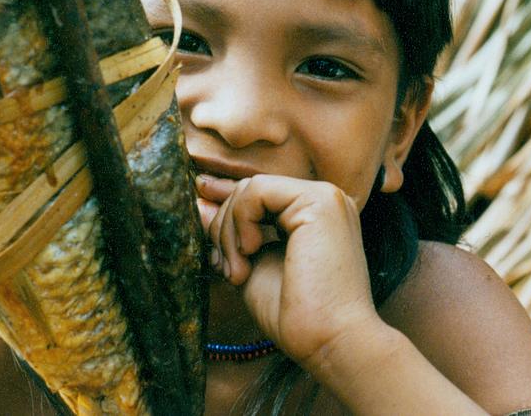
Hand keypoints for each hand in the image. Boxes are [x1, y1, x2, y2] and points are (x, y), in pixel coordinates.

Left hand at [197, 173, 384, 369]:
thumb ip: (231, 236)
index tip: (202, 223)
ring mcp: (325, 198)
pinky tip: (250, 252)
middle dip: (224, 229)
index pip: (259, 197)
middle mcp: (323, 202)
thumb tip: (201, 205)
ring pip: (251, 189)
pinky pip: (258, 191)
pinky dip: (240, 221)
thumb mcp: (252, 267)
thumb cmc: (296, 316)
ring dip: (229, 231)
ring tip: (238, 271)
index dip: (225, 209)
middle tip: (228, 271)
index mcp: (313, 217)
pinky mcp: (319, 202)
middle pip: (250, 191)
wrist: (330, 342)